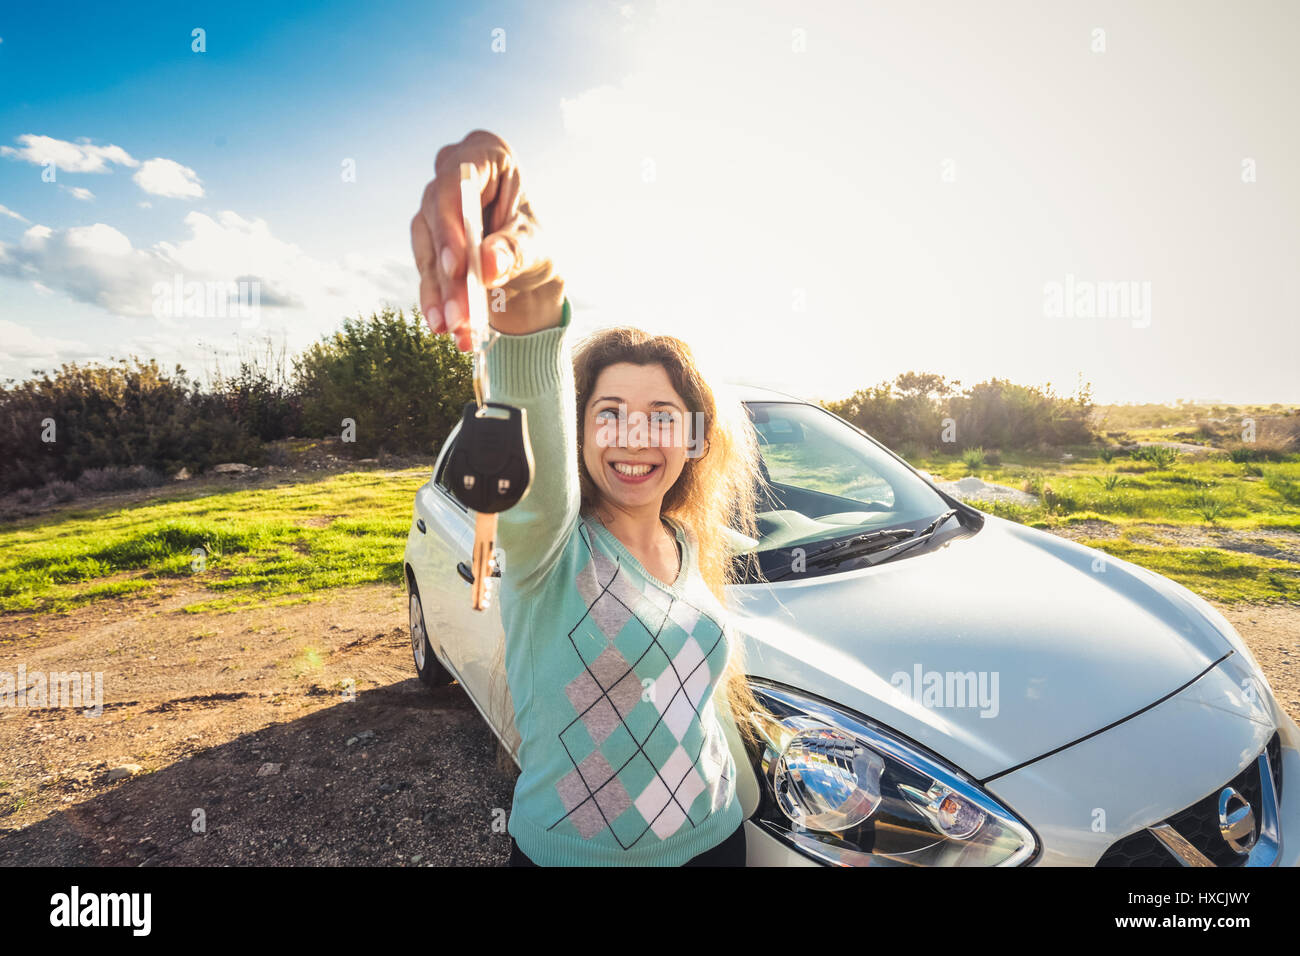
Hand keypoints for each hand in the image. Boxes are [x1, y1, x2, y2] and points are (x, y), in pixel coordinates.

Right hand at [411, 129, 564, 349]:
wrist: (525, 267)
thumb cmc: (533, 242)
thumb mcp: (535, 245)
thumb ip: (514, 251)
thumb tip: (489, 266)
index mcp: (486, 154)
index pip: (459, 182)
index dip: (452, 224)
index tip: (456, 266)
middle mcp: (453, 174)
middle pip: (438, 219)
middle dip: (447, 271)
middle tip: (458, 311)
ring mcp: (435, 206)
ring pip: (427, 248)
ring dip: (439, 292)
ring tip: (453, 326)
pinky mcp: (426, 239)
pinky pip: (425, 269)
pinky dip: (434, 299)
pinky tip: (441, 325)